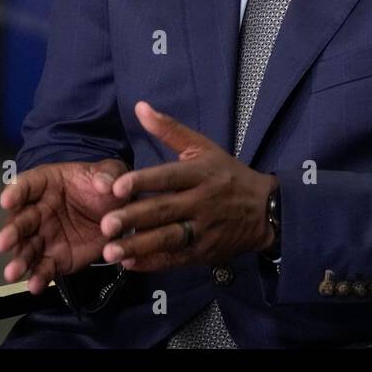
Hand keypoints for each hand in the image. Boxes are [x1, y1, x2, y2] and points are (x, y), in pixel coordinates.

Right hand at [0, 157, 129, 294]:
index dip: (15, 192)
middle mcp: (39, 210)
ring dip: (19, 261)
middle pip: (20, 220)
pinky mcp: (56, 258)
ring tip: (13, 273)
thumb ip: (108, 174)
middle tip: (3, 242)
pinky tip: (35, 286)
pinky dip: (38, 278)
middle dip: (11, 232)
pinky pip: (44, 268)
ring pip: (27, 249)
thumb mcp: (110, 172)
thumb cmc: (105, 187)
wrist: (116, 213)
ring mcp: (45, 236)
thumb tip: (105, 183)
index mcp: (47, 183)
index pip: (26, 184)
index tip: (7, 200)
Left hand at [99, 101, 276, 271]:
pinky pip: (176, 259)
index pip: (169, 177)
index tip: (116, 188)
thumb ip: (170, 129)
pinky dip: (153, 263)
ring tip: (111, 251)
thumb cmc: (228, 175)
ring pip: (169, 238)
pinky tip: (130, 265)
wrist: (265, 210)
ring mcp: (203, 229)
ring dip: (139, 246)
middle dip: (134, 218)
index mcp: (201, 173)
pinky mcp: (204, 252)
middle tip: (105, 224)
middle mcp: (202, 201)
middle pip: (165, 210)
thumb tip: (139, 107)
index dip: (143, 182)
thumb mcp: (204, 147)